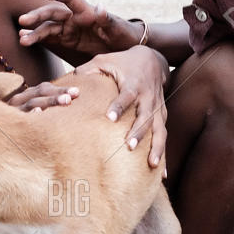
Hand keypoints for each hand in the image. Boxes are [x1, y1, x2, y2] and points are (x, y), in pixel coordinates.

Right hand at [17, 0, 142, 54]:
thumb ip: (107, 19)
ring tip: (21, 38)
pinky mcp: (67, 41)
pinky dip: (38, 40)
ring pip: (47, 28)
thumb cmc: (123, 35)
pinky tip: (26, 41)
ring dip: (34, 33)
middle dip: (37, 16)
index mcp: (86, 12)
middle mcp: (74, 18)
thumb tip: (100, 6)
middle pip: (52, 13)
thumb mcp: (117, 29)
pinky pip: (50, 39)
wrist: (124, 49)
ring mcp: (69, 30)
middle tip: (23, 21)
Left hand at [85, 47, 169, 166]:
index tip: (110, 118)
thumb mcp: (105, 60)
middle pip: (145, 116)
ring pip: (159, 130)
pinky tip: (162, 173)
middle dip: (139, 132)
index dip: (119, 106)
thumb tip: (69, 82)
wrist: (152, 59)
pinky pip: (163, 136)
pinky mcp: (161, 116)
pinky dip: (163, 154)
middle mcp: (148, 97)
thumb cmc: (123, 62)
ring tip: (151, 165)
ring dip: (156, 147)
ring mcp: (157, 108)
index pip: (126, 96)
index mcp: (133, 84)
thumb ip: (87, 70)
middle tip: (129, 147)